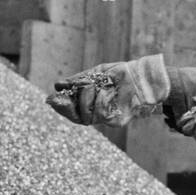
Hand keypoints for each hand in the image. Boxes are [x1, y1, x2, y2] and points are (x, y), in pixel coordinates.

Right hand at [48, 54, 170, 125]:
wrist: (142, 76)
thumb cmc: (121, 74)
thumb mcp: (97, 73)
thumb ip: (78, 80)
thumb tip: (57, 85)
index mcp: (92, 103)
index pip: (72, 111)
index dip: (61, 105)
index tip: (53, 97)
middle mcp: (98, 113)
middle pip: (76, 117)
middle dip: (68, 105)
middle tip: (66, 93)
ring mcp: (107, 118)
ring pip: (85, 116)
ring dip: (85, 98)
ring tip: (93, 85)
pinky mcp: (116, 121)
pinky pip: (99, 114)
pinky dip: (99, 100)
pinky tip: (105, 90)